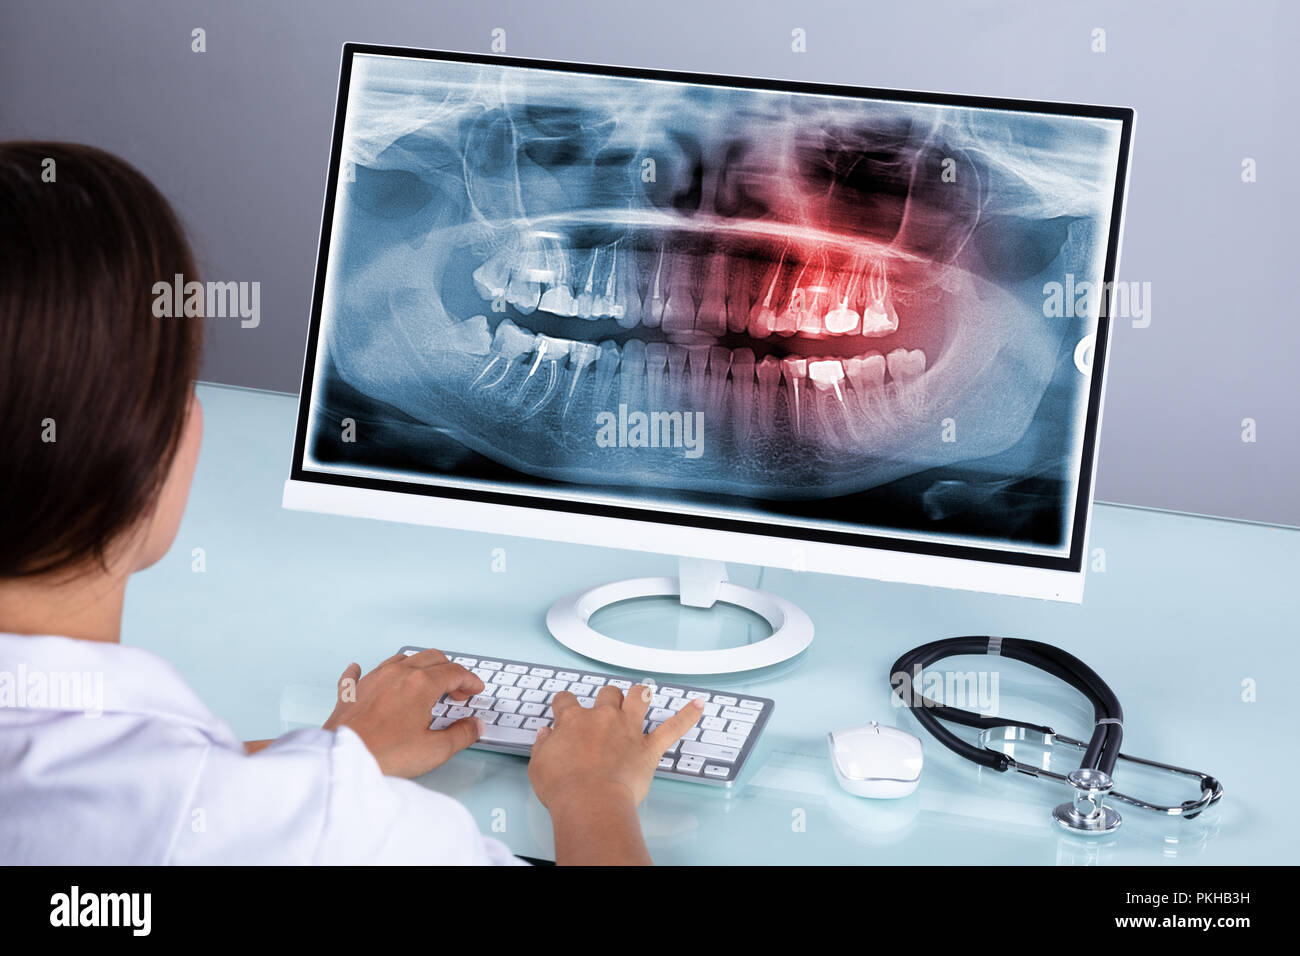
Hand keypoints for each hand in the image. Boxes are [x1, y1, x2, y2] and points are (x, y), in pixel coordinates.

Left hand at [322, 649, 484, 777]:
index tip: (476, 689)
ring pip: (401, 659)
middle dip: (450, 671)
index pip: (454, 672)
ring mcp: (373, 679)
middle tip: (458, 690)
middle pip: (432, 658)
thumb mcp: (435, 750)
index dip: (470, 680)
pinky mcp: (352, 692)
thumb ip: (461, 734)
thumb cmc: (384, 755)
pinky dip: (364, 670)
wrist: (343, 760)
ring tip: (426, 683)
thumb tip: (474, 725)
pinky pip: (357, 673)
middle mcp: (397, 674)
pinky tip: (360, 669)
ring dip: (419, 667)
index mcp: (421, 684)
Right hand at [528, 684, 704, 809]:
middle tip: (606, 705)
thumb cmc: (564, 788)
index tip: (564, 708)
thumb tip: (544, 735)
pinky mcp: (648, 747)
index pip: (566, 701)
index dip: (564, 703)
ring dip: (640, 694)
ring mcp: (627, 730)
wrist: (590, 801)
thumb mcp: (538, 765)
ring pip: (637, 699)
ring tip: (643, 692)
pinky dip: (687, 715)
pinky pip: (673, 727)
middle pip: (607, 694)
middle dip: (607, 697)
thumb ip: (542, 746)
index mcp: (573, 721)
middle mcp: (602, 718)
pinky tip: (698, 705)